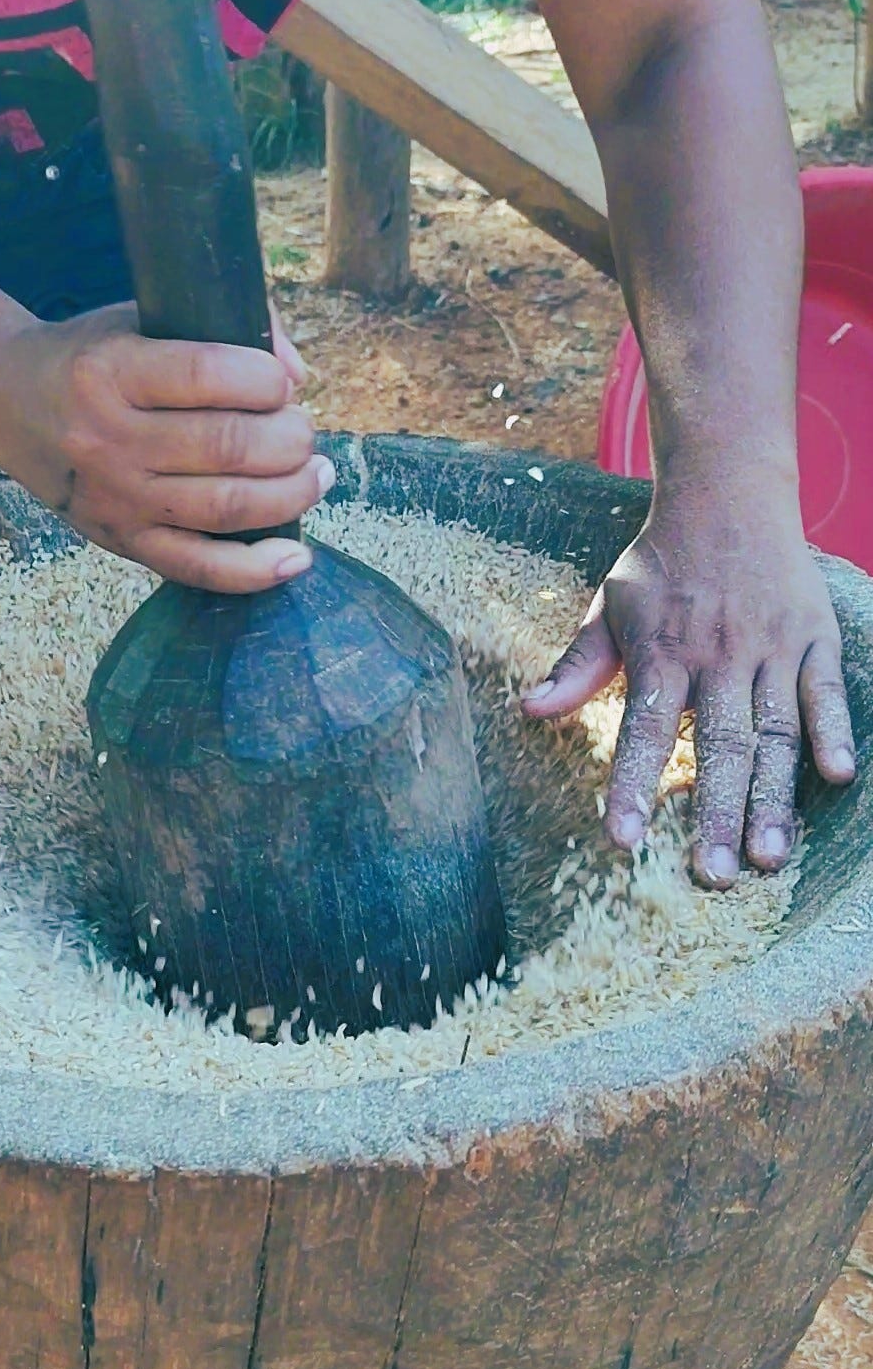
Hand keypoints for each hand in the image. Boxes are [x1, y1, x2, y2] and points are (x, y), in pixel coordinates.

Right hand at [0, 303, 328, 591]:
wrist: (4, 401)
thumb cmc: (90, 356)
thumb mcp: (139, 318)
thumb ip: (222, 329)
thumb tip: (296, 374)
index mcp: (111, 371)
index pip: (209, 375)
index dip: (268, 381)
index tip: (283, 382)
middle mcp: (110, 440)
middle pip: (230, 446)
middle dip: (291, 439)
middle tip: (303, 431)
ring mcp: (117, 499)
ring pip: (227, 507)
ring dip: (292, 493)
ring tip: (315, 474)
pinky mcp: (122, 542)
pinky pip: (199, 567)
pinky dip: (256, 569)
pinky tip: (297, 557)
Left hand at [522, 466, 855, 886]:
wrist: (727, 490)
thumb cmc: (662, 563)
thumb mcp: (610, 604)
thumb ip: (578, 664)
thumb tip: (530, 710)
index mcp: (663, 652)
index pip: (644, 730)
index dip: (632, 784)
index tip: (622, 839)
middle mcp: (719, 654)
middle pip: (720, 747)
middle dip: (718, 816)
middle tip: (715, 877)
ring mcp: (772, 646)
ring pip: (776, 732)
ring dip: (775, 797)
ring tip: (771, 858)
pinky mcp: (814, 636)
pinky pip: (826, 691)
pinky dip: (835, 731)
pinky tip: (838, 779)